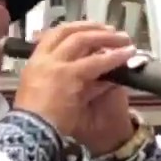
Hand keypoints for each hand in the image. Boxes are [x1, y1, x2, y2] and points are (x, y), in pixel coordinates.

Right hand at [11, 22, 135, 152]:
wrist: (33, 132)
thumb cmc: (35, 116)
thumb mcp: (39, 88)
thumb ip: (50, 73)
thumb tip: (65, 62)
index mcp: (35, 61)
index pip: (54, 34)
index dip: (73, 28)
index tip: (88, 27)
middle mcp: (45, 59)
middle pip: (70, 33)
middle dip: (93, 29)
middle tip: (111, 31)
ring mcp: (58, 66)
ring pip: (84, 42)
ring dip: (107, 39)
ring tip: (124, 40)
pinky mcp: (72, 77)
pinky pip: (97, 62)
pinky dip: (114, 57)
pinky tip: (127, 53)